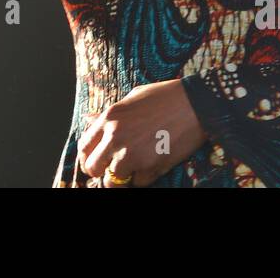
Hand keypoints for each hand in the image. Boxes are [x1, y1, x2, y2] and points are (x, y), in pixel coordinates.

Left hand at [77, 78, 209, 187]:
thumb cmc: (165, 97)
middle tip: (113, 170)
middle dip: (101, 172)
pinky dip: (144, 178)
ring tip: (134, 168)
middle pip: (93, 168)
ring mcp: (131, 154)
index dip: (89, 157)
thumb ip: (111, 114)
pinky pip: (138, 183)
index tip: (97, 161)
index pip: (84, 146)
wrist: (196, 103)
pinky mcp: (150, 167)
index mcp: (109, 118)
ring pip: (113, 182)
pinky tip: (153, 164)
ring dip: (122, 178)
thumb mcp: (132, 98)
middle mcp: (115, 137)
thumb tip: (90, 120)